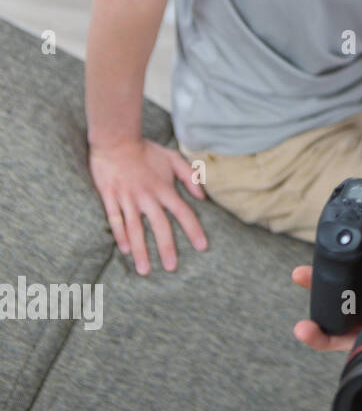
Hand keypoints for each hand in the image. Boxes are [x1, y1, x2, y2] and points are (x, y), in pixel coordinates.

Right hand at [88, 137, 207, 273]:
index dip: (194, 230)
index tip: (202, 246)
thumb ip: (190, 176)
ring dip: (141, 251)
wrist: (115, 140)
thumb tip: (202, 197)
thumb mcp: (173, 158)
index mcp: (164, 189)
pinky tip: (125, 251)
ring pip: (135, 229)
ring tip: (145, 270)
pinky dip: (120, 236)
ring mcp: (127, 198)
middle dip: (167, 249)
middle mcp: (147, 197)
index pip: (183, 213)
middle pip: (160, 227)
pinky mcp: (110, 197)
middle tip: (172, 268)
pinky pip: (115, 220)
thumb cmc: (145, 150)